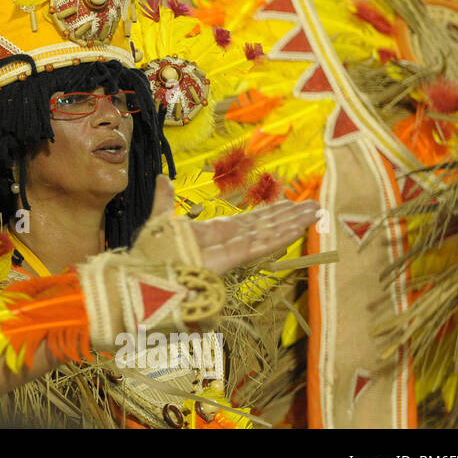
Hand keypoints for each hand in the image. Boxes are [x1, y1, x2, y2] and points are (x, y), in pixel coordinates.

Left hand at [148, 175, 318, 276]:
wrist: (143, 279)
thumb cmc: (150, 256)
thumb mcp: (159, 221)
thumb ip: (164, 201)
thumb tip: (163, 178)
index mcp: (212, 234)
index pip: (249, 221)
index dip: (270, 213)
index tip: (290, 203)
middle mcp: (226, 243)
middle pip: (264, 226)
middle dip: (289, 216)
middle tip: (314, 205)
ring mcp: (229, 252)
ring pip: (266, 234)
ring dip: (291, 222)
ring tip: (315, 212)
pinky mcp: (228, 260)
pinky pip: (256, 246)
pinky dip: (277, 237)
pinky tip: (296, 228)